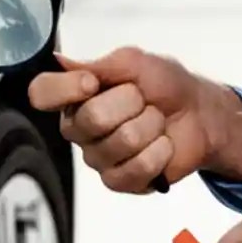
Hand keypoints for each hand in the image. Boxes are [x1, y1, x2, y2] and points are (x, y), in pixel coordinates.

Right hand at [26, 46, 241, 192]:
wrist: (200, 114)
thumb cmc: (165, 85)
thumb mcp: (135, 62)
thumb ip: (100, 65)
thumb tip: (61, 63)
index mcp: (74, 94)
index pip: (42, 93)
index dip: (65, 88)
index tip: (93, 82)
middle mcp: (78, 127)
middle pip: (89, 119)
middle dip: (130, 103)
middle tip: (144, 100)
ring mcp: (97, 157)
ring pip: (119, 142)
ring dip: (150, 126)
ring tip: (156, 122)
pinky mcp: (118, 180)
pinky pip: (135, 169)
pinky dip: (159, 152)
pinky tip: (162, 146)